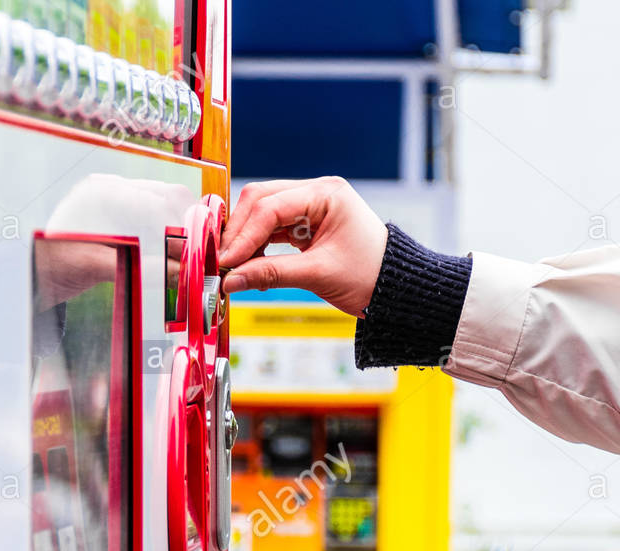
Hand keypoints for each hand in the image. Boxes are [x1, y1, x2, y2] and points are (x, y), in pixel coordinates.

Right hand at [219, 177, 387, 315]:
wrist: (396, 289)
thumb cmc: (371, 276)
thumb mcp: (319, 275)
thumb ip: (271, 274)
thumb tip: (232, 279)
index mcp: (326, 194)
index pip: (270, 207)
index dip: (243, 235)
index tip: (226, 261)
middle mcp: (317, 192)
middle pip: (261, 201)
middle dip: (240, 232)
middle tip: (223, 262)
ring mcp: (312, 206)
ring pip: (263, 214)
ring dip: (247, 240)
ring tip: (235, 268)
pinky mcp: (307, 223)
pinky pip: (273, 228)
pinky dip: (259, 245)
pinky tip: (251, 266)